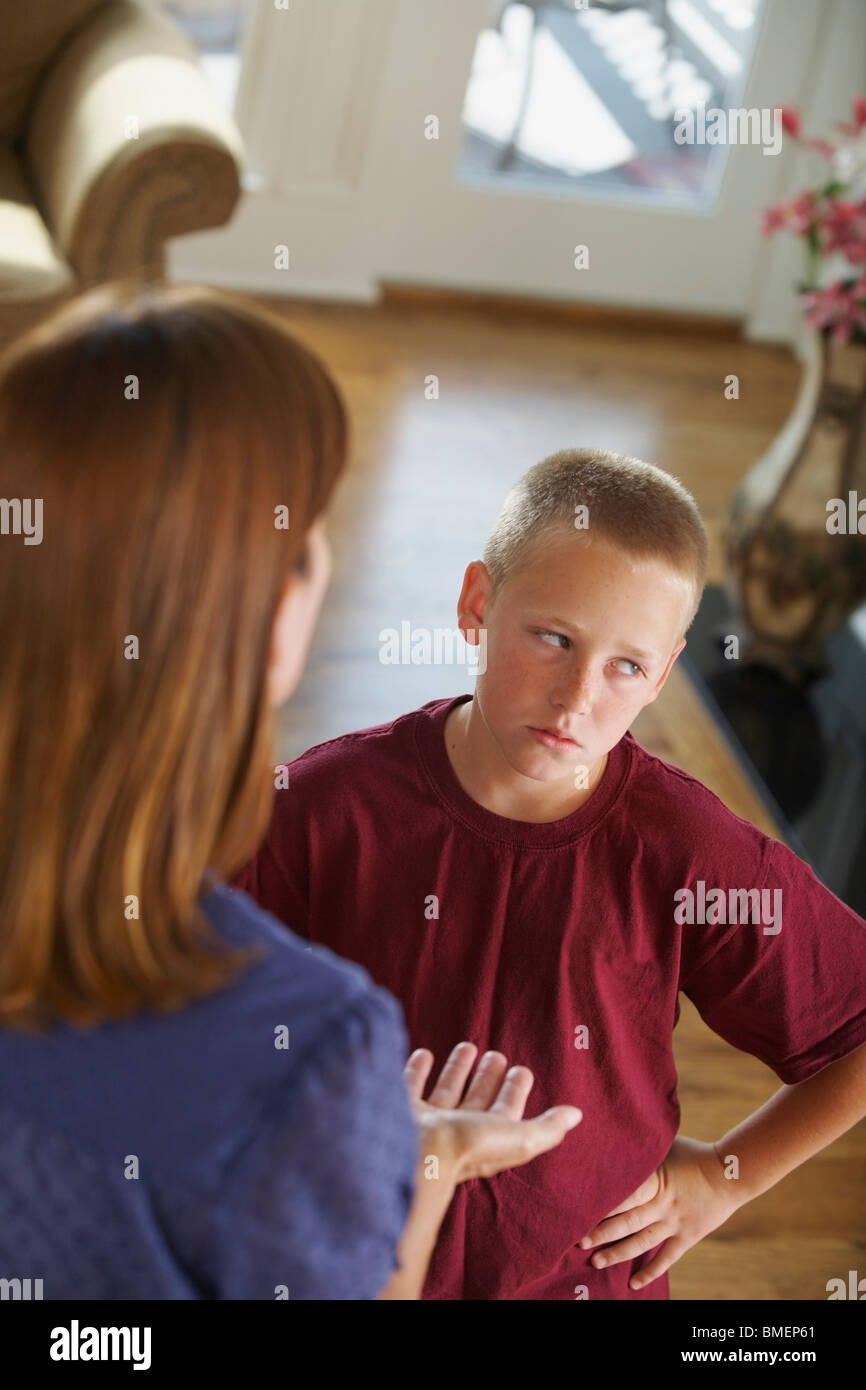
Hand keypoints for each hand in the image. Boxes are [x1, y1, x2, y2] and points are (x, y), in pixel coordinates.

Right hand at [405, 1041, 581, 1183]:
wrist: (416, 1152)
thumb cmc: (468, 1148)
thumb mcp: (520, 1138)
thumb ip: (548, 1127)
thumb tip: (577, 1115)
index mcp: (486, 1138)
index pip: (505, 1111)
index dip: (515, 1092)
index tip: (523, 1070)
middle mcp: (458, 1130)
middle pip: (477, 1100)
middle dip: (487, 1078)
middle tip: (497, 1055)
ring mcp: (430, 1122)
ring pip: (447, 1091)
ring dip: (457, 1070)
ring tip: (467, 1046)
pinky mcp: (403, 1109)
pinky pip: (411, 1085)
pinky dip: (418, 1070)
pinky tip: (424, 1054)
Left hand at [578, 1136, 740, 1289]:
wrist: (729, 1173)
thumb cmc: (693, 1153)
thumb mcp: (665, 1146)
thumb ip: (642, 1151)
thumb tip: (615, 1139)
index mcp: (655, 1179)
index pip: (623, 1194)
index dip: (601, 1203)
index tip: (579, 1209)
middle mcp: (662, 1204)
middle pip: (627, 1221)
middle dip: (601, 1232)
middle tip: (578, 1241)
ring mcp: (674, 1222)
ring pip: (641, 1242)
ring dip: (618, 1253)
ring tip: (595, 1262)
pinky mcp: (687, 1236)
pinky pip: (666, 1258)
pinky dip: (651, 1272)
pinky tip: (633, 1284)